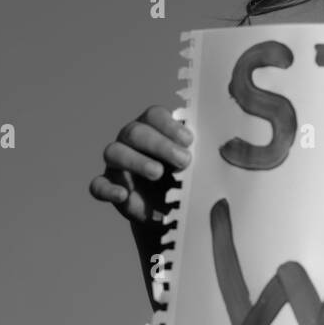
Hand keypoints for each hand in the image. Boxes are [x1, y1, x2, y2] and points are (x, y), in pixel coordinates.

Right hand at [88, 105, 193, 222]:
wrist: (170, 209)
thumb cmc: (186, 177)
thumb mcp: (195, 165)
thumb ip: (201, 154)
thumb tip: (224, 148)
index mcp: (154, 127)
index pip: (154, 115)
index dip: (169, 125)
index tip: (190, 141)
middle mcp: (131, 140)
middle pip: (135, 132)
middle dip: (159, 144)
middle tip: (184, 160)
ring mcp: (117, 162)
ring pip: (114, 152)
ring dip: (136, 161)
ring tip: (158, 173)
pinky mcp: (108, 185)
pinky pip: (98, 184)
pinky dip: (108, 189)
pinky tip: (123, 195)